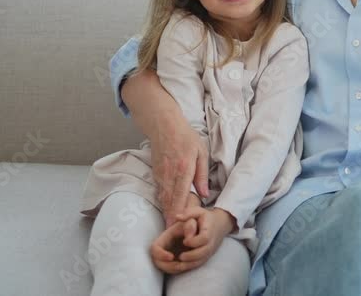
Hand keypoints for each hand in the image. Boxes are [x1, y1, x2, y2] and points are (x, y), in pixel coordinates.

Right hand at [123, 69, 211, 225]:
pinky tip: (167, 212)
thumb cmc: (186, 137)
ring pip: (163, 198)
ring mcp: (160, 174)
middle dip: (171, 218)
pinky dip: (163, 203)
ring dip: (166, 213)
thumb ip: (202, 175)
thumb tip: (205, 195)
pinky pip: (159, 191)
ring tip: (170, 229)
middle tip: (174, 235)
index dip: (178, 211)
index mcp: (183, 169)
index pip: (180, 194)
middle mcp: (170, 174)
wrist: (164, 125)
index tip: (178, 225)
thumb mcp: (200, 152)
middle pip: (169, 201)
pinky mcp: (155, 174)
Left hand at [151, 206, 234, 273]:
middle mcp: (212, 242)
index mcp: (209, 231)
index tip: (184, 241)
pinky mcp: (208, 255)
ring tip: (179, 262)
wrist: (220, 224)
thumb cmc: (206, 217)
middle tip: (180, 256)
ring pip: (203, 259)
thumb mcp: (198, 211)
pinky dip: (192, 266)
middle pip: (204, 252)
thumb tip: (177, 216)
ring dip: (191, 263)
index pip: (204, 238)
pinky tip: (181, 265)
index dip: (194, 241)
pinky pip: (201, 263)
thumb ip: (188, 213)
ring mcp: (211, 250)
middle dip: (192, 256)